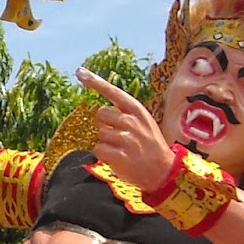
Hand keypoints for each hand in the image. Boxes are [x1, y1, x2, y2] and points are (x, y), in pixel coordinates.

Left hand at [76, 67, 174, 190]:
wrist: (163, 171)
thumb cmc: (150, 146)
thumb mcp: (144, 123)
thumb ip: (125, 114)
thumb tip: (101, 111)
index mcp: (137, 111)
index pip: (113, 92)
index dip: (95, 82)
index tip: (80, 72)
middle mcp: (131, 122)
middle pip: (100, 114)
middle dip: (103, 125)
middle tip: (117, 136)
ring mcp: (126, 139)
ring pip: (99, 134)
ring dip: (106, 142)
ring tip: (121, 149)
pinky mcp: (120, 155)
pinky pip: (98, 149)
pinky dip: (103, 155)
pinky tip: (117, 158)